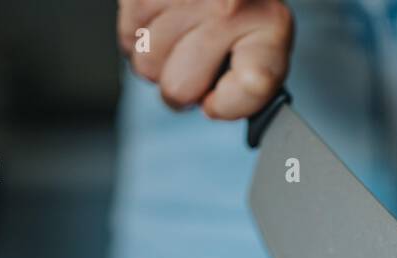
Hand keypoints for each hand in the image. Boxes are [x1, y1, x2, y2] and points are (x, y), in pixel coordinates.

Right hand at [118, 0, 292, 118]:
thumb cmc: (239, 4)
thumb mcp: (263, 37)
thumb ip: (248, 81)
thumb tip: (215, 109)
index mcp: (269, 24)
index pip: (252, 86)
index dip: (227, 106)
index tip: (216, 101)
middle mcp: (228, 6)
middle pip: (179, 90)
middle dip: (181, 86)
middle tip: (195, 63)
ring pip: (147, 67)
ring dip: (156, 60)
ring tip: (178, 35)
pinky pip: (127, 39)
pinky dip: (138, 36)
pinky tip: (161, 20)